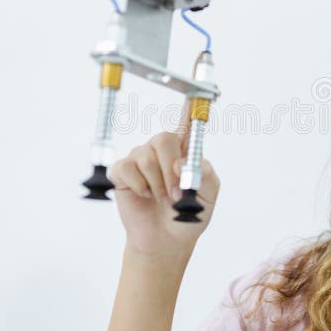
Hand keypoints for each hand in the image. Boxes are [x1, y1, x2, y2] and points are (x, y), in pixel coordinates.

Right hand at [107, 98, 219, 255]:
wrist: (166, 241)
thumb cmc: (189, 216)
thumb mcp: (207, 196)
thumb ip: (203, 174)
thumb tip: (181, 163)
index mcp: (186, 151)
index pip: (188, 121)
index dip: (189, 105)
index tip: (193, 89)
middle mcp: (162, 150)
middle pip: (164, 138)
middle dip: (170, 169)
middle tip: (175, 194)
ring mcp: (141, 159)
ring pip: (146, 157)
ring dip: (157, 184)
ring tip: (162, 200)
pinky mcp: (123, 173)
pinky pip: (127, 168)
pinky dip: (139, 185)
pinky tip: (144, 195)